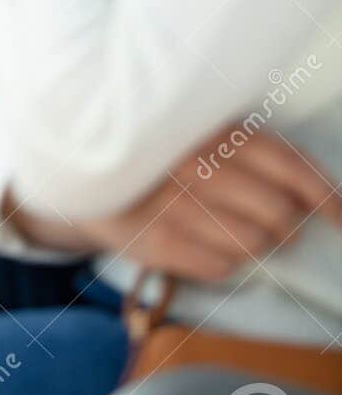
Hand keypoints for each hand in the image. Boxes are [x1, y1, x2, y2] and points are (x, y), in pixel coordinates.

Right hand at [11, 127, 341, 282]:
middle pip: (279, 214)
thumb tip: (310, 194)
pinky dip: (227, 260)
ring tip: (240, 231)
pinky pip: (221, 266)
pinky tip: (208, 241)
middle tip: (279, 223)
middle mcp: (196, 165)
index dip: (326, 196)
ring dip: (260, 244)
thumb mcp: (198, 130)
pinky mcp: (156, 242)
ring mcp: (175, 205)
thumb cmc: (155, 150)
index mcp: (211, 129)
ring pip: (255, 245)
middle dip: (289, 225)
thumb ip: (249, 150)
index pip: (288, 165)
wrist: (77, 164)